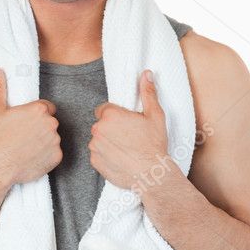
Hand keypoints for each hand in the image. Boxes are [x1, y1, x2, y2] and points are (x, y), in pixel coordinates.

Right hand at [0, 67, 61, 186]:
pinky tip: (32, 158)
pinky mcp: (57, 157)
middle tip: (24, 136)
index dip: (37, 114)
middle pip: (50, 122)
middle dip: (40, 127)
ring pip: (53, 138)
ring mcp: (56, 141)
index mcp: (39, 110)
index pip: (47, 107)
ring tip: (26, 148)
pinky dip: (46, 156)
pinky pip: (54, 154)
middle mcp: (51, 124)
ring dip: (44, 141)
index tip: (27, 121)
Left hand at [87, 70, 173, 193]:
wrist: (151, 174)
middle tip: (129, 137)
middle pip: (101, 125)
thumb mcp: (155, 116)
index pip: (104, 109)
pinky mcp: (95, 162)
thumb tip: (146, 74)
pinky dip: (106, 156)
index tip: (126, 123)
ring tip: (126, 150)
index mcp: (110, 115)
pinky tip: (121, 159)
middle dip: (111, 129)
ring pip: (99, 140)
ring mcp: (95, 147)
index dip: (115, 116)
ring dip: (108, 143)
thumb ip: (148, 93)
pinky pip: (98, 155)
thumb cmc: (154, 145)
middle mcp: (98, 129)